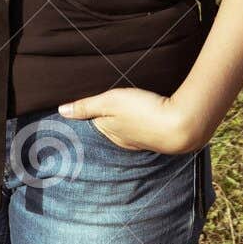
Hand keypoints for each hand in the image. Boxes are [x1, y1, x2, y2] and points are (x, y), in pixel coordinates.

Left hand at [57, 87, 209, 152]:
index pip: (90, 123)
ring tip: (118, 112)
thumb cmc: (142, 111)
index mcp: (108, 131)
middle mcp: (122, 140)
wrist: (181, 125)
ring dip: (120, 121)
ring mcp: (139, 140)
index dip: (85, 115)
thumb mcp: (110, 103)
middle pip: (106, 128)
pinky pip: (140, 129)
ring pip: (124, 129)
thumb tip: (61, 111)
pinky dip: (137, 123)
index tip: (77, 109)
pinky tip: (140, 116)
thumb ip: (86, 106)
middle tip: (95, 109)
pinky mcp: (155, 135)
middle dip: (100, 120)